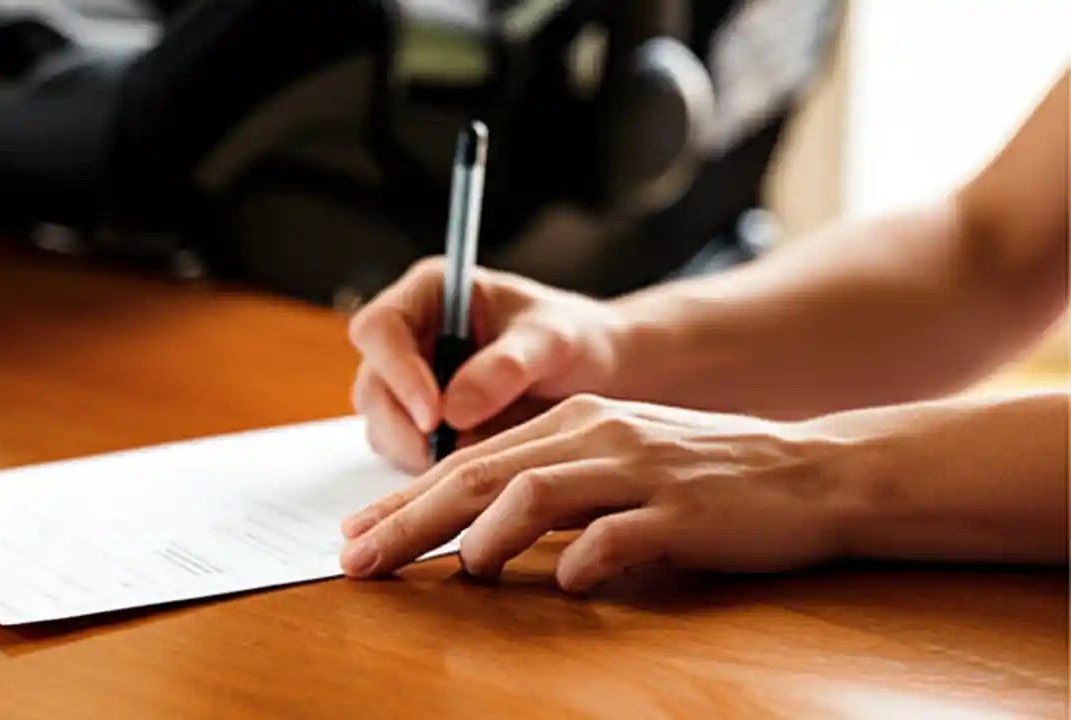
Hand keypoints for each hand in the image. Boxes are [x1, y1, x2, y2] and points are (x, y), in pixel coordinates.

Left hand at [339, 394, 851, 591]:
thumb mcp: (620, 461)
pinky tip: (563, 581)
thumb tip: (475, 531)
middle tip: (357, 560)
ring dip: (484, 537)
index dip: (405, 501)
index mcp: (576, 420)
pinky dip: (580, 561)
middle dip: (410, 521)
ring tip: (456, 573)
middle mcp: (599, 434)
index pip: (470, 460)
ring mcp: (640, 471)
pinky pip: (616, 537)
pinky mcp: (683, 513)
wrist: (814, 471)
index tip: (356, 534)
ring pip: (535, 493)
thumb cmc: (708, 475)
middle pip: (481, 475)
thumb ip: (554, 485)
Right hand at [348, 258, 626, 471]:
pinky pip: (406, 452)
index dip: (397, 372)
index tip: (435, 416)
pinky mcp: (421, 422)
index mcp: (431, 292)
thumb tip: (453, 412)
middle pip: (372, 384)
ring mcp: (410, 381)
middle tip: (452, 457)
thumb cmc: (576, 340)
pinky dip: (434, 469)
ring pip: (384, 426)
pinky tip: (477, 467)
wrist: (595, 371)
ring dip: (420, 452)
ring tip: (478, 458)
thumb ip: (508, 366)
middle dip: (405, 427)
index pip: (380, 327)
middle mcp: (410, 335)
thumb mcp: (553, 341)